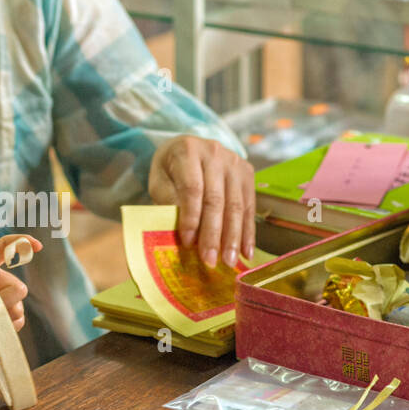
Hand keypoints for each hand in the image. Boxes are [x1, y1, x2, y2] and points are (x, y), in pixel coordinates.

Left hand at [148, 135, 254, 268]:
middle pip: (216, 199)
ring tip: (229, 262)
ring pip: (235, 205)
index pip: (192, 188)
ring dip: (233, 237)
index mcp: (187, 150)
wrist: (188, 147)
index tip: (188, 243)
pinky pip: (248, 206)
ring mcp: (234, 162)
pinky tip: (246, 252)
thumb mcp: (160, 182)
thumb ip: (169, 202)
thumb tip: (187, 234)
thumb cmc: (170, 170)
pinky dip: (247, 232)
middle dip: (213, 234)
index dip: (191, 217)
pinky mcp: (247, 173)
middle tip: (210, 260)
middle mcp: (214, 152)